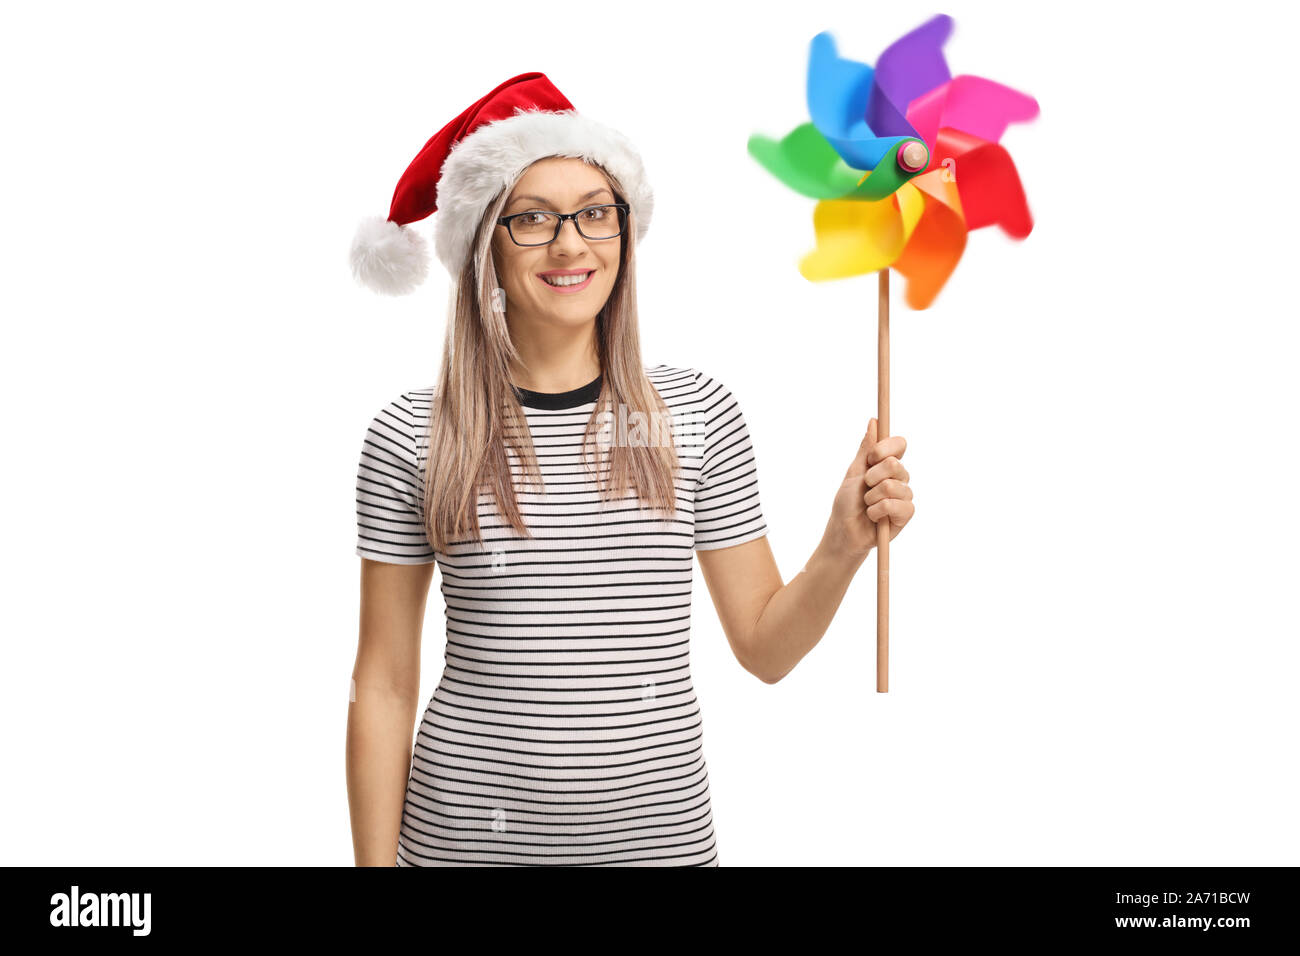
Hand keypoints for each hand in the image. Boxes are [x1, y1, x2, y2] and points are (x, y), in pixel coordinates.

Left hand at [825, 417, 913, 558]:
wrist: (844, 530)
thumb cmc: (847, 502)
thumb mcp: (854, 471)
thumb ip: (866, 448)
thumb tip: (874, 421)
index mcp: (886, 464)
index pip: (899, 444)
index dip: (885, 448)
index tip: (870, 458)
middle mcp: (899, 477)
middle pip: (895, 464)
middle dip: (872, 476)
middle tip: (865, 488)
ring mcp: (904, 495)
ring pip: (892, 486)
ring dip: (872, 497)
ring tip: (867, 505)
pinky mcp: (906, 514)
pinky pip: (895, 505)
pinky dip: (877, 511)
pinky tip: (874, 517)